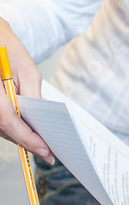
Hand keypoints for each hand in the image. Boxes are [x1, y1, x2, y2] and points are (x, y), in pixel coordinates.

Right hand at [0, 20, 52, 161]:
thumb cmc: (8, 50)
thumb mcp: (27, 71)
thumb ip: (32, 96)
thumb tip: (41, 121)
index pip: (7, 121)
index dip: (27, 138)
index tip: (44, 150)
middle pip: (4, 129)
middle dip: (27, 142)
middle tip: (49, 154)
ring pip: (0, 127)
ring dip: (19, 136)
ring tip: (43, 145)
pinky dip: (12, 127)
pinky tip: (29, 132)